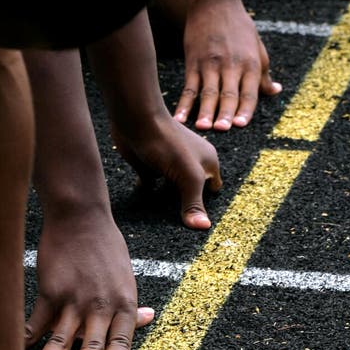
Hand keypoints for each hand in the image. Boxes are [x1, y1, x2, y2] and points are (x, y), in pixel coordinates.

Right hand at [26, 214, 153, 349]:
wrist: (80, 217)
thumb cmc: (105, 248)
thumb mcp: (126, 277)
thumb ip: (130, 304)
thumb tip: (149, 318)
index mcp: (123, 303)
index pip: (122, 337)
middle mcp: (100, 303)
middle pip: (94, 339)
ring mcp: (74, 298)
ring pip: (61, 334)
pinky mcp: (50, 291)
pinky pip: (37, 319)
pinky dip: (27, 335)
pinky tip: (18, 349)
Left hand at [113, 114, 222, 228]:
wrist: (136, 120)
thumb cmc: (167, 143)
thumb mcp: (188, 176)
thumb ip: (194, 203)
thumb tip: (204, 228)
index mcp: (207, 162)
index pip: (213, 189)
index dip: (209, 205)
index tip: (200, 223)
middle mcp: (190, 164)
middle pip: (192, 192)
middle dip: (186, 207)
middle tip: (180, 229)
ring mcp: (170, 166)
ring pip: (171, 192)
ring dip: (167, 205)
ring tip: (163, 224)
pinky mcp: (150, 168)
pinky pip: (152, 189)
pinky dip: (150, 199)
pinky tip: (147, 210)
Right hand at [174, 0, 281, 130]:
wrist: (214, 2)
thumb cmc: (239, 27)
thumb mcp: (257, 48)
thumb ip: (264, 74)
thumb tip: (276, 92)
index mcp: (250, 65)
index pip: (249, 93)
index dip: (245, 109)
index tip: (240, 125)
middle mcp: (231, 66)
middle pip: (228, 94)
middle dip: (225, 113)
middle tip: (222, 129)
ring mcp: (210, 65)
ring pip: (208, 92)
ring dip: (205, 111)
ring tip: (202, 127)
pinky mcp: (194, 63)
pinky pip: (189, 87)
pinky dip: (184, 104)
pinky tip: (179, 118)